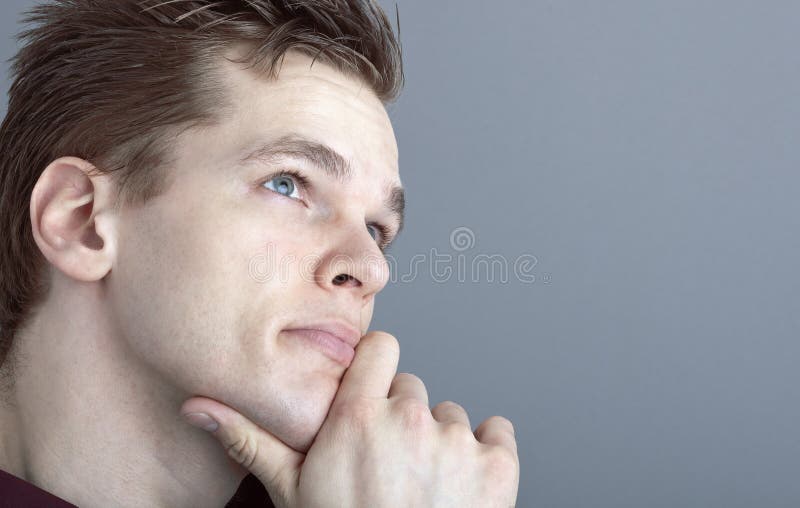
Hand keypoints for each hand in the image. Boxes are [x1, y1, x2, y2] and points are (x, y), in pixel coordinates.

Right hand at [180, 331, 518, 507]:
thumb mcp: (291, 492)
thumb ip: (249, 439)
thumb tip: (197, 406)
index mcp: (359, 417)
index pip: (381, 347)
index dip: (377, 370)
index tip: (373, 393)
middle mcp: (410, 417)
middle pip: (413, 389)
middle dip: (403, 419)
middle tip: (391, 464)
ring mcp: (457, 439)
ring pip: (452, 415)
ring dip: (442, 441)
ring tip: (423, 486)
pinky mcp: (497, 463)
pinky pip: (497, 432)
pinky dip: (485, 454)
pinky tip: (461, 486)